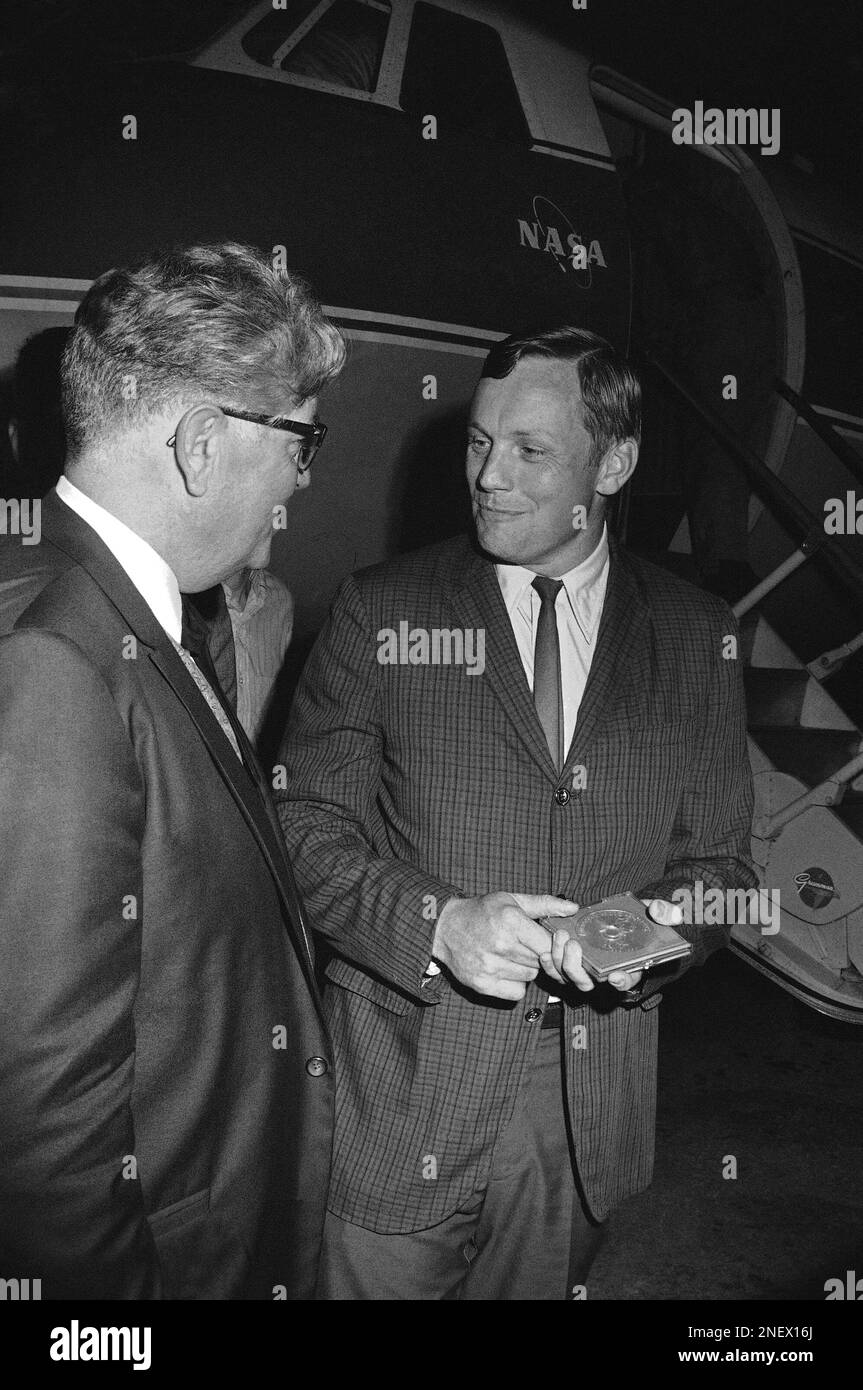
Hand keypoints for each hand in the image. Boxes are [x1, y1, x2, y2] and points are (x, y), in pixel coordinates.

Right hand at [431, 892, 580, 1000]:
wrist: (445, 928)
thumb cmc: (481, 912)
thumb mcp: (512, 900)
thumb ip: (545, 904)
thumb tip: (573, 908)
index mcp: (510, 921)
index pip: (549, 945)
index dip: (552, 945)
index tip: (544, 940)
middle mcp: (500, 945)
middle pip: (541, 961)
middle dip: (537, 954)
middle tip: (521, 943)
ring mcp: (490, 967)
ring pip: (530, 977)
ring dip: (525, 969)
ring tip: (508, 954)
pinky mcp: (482, 984)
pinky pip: (517, 992)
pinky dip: (515, 984)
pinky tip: (503, 969)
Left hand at [548, 896, 684, 993]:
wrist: (632, 916)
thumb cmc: (648, 919)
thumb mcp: (661, 913)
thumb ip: (665, 912)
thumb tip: (666, 912)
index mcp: (630, 965)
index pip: (625, 980)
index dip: (620, 981)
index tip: (614, 975)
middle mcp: (607, 971)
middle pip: (589, 982)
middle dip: (577, 968)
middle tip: (574, 945)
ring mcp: (588, 967)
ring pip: (570, 977)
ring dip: (561, 962)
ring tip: (560, 937)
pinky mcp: (572, 960)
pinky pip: (557, 970)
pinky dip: (550, 964)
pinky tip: (546, 949)